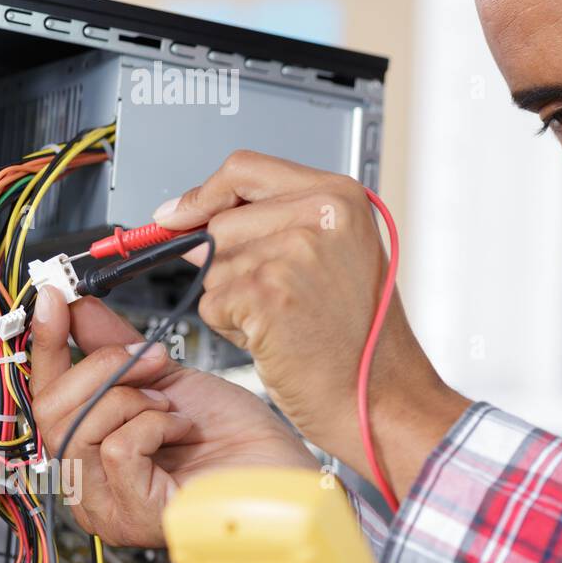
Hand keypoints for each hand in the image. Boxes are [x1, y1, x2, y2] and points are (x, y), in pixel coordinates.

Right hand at [30, 287, 318, 546]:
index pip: (44, 396)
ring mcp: (108, 506)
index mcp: (93, 454)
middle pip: (51, 410)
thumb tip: (79, 308)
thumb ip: (119, 351)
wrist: (286, 471)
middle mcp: (91, 485)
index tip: (55, 299)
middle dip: (105, 368)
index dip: (47, 344)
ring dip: (134, 398)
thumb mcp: (172, 381)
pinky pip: (116, 448)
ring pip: (78, 426)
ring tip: (173, 405)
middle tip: (153, 361)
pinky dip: (154, 424)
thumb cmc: (242, 442)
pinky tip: (182, 429)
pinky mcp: (134, 513)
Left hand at [151, 150, 470, 498]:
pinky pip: (213, 301)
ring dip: (234, 298)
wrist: (382, 394)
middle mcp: (319, 215)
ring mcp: (295, 252)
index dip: (203, 194)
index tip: (179, 214)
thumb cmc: (362, 335)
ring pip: (213, 264)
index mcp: (339, 196)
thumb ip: (274, 222)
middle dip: (229, 263)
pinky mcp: (268, 293)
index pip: (244, 169)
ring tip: (286, 318)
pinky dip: (233, 327)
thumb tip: (186, 218)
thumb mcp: (336, 254)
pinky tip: (277, 337)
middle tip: (279, 297)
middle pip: (220, 221)